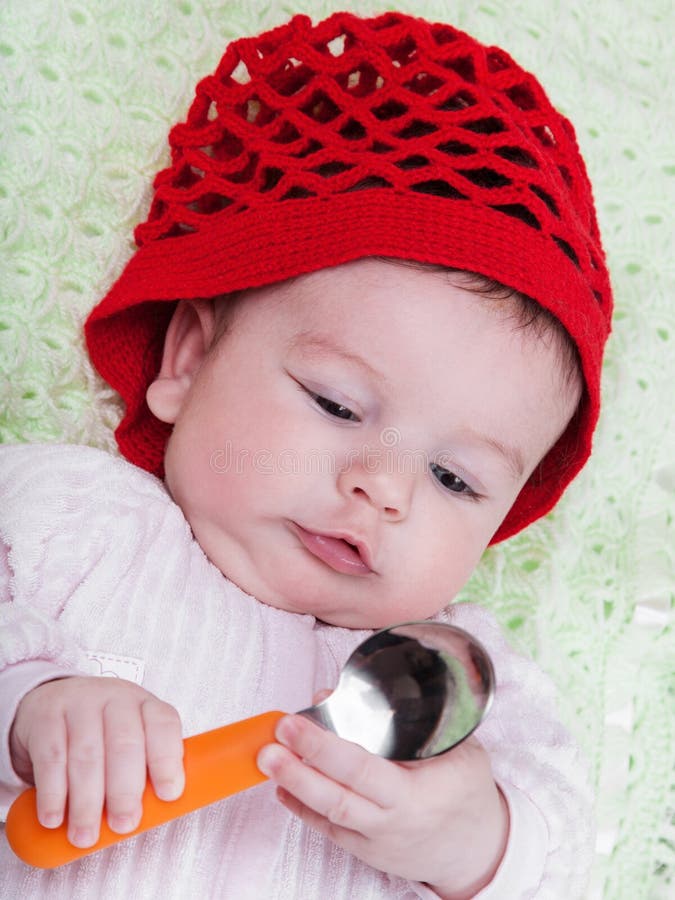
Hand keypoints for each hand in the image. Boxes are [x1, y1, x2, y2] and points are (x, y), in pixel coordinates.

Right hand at [10, 677, 183, 847]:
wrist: (51, 700)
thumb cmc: (101, 731)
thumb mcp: (131, 738)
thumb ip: (145, 770)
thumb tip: (156, 816)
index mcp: (145, 705)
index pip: (163, 725)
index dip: (167, 760)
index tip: (169, 795)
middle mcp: (115, 699)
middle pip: (124, 744)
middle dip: (125, 791)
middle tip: (123, 825)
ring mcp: (80, 702)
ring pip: (86, 755)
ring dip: (86, 802)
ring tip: (85, 835)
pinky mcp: (46, 715)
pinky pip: (51, 757)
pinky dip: (53, 793)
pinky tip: (54, 817)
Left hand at [257, 710, 508, 899]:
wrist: (478, 849)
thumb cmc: (467, 788)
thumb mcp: (458, 747)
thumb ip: (413, 720)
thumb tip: (349, 695)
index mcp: (417, 794)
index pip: (363, 770)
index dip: (324, 748)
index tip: (297, 723)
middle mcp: (393, 821)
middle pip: (338, 796)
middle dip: (299, 766)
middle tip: (273, 737)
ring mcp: (377, 841)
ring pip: (329, 815)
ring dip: (294, 784)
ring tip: (268, 757)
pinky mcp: (367, 851)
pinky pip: (330, 830)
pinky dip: (303, 807)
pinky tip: (282, 785)